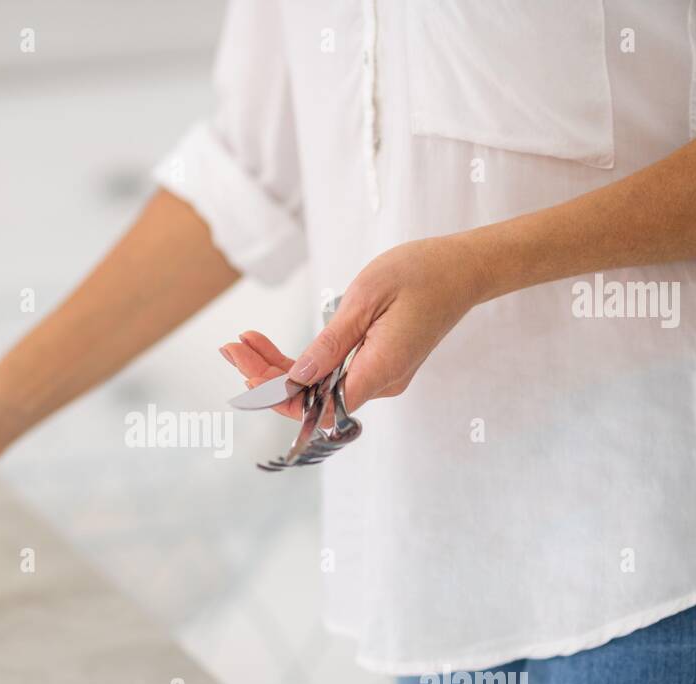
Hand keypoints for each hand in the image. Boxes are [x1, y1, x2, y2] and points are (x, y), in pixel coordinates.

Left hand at [219, 236, 488, 416]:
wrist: (463, 268)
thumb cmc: (421, 273)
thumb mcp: (367, 298)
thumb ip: (331, 343)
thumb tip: (298, 378)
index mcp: (381, 369)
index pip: (320, 404)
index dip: (280, 397)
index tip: (246, 375)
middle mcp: (380, 382)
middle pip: (313, 397)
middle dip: (268, 377)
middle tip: (231, 347)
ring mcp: (380, 376)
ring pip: (318, 385)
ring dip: (278, 367)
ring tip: (242, 341)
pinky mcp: (377, 364)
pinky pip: (332, 372)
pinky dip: (301, 361)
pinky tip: (270, 345)